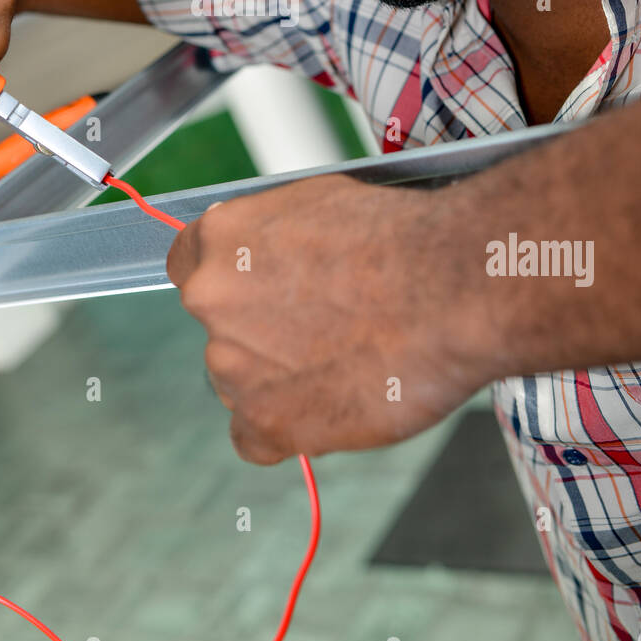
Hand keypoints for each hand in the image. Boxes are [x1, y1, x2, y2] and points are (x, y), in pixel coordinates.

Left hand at [166, 173, 488, 463]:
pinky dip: (285, 428)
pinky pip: (252, 438)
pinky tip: (327, 407)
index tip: (260, 287)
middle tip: (325, 324)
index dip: (231, 277)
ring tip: (348, 360)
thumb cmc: (403, 239)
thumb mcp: (321, 202)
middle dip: (262, 327)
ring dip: (278, 376)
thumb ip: (273, 234)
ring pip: (239, 380)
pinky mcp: (269, 424)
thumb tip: (267, 252)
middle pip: (220, 325)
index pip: (188, 264)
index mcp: (220, 239)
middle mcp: (212, 300)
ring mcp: (235, 366)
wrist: (452, 288)